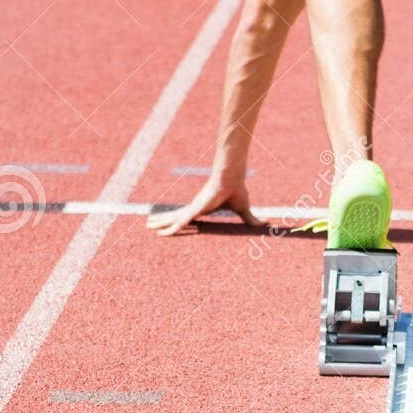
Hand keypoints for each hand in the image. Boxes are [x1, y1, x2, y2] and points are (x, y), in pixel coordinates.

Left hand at [147, 175, 266, 237]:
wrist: (232, 178)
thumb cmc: (236, 190)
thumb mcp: (243, 210)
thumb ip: (250, 219)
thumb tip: (265, 225)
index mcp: (203, 209)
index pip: (188, 217)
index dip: (179, 221)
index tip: (170, 224)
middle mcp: (195, 208)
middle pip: (175, 216)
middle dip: (162, 220)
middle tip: (149, 224)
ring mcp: (194, 209)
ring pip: (174, 218)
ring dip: (160, 222)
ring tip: (147, 225)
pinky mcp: (195, 209)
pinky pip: (181, 222)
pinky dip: (172, 228)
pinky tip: (161, 233)